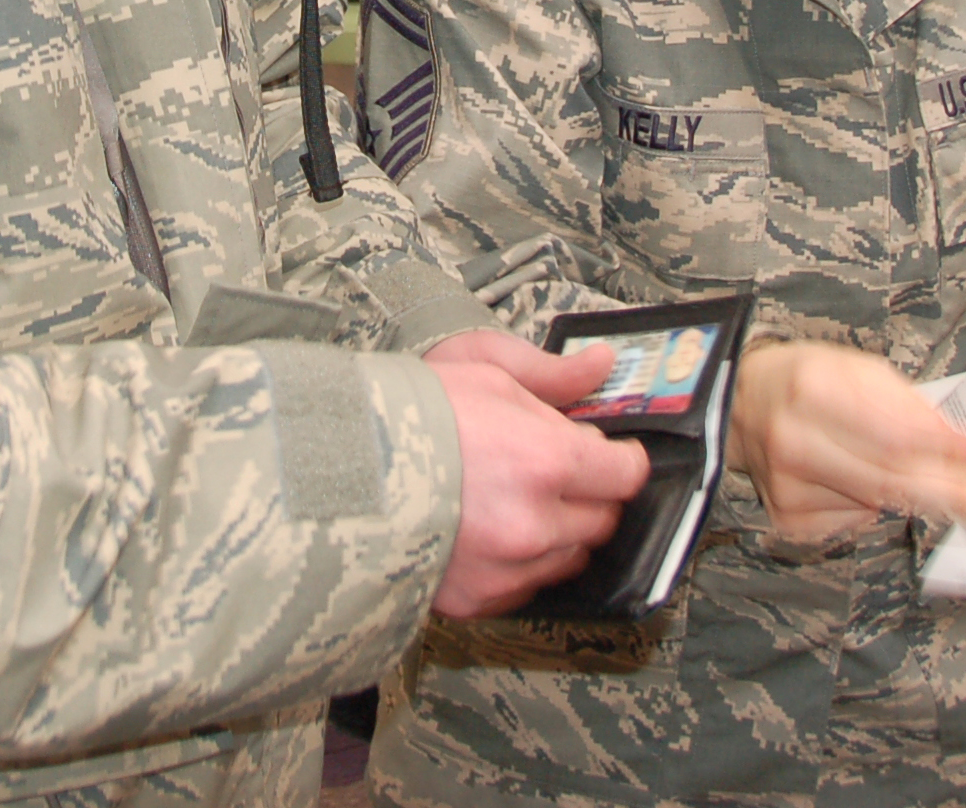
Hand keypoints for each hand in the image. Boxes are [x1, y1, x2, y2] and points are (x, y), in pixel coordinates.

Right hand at [425, 329, 651, 618]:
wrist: (340, 465)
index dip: (623, 459)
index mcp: (546, 461)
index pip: (625, 475)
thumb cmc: (408, 411)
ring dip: (558, 530)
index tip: (615, 455)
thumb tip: (601, 367)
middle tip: (558, 471)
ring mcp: (506, 568)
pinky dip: (520, 563)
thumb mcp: (486, 369)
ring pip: (568, 558)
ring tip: (516, 499)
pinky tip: (489, 530)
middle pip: (602, 520)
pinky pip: (526, 588)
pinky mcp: (477, 598)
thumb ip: (555, 377)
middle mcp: (535, 523)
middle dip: (591, 493)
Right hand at [727, 341, 965, 543]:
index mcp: (813, 390)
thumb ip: (910, 406)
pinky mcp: (788, 516)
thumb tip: (965, 449)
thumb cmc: (806, 380)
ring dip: (918, 497)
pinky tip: (863, 481)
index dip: (948, 452)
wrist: (741, 404)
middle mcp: (796, 440)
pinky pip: (857, 520)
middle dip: (955, 495)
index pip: (898, 434)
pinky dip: (876, 505)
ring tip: (938, 486)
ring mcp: (789, 485)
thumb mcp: (858, 368)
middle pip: (895, 480)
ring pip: (880, 504)